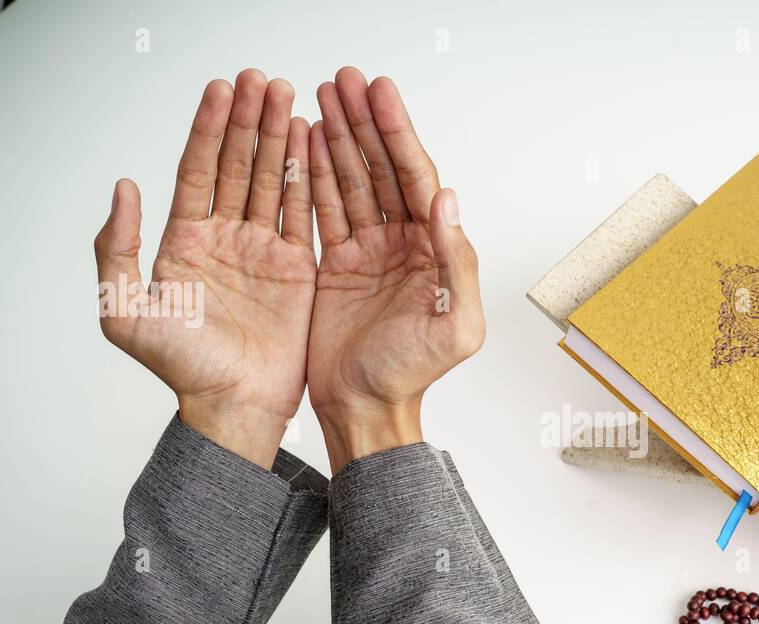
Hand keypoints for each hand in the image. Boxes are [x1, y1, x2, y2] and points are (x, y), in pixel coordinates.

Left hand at [94, 69, 316, 468]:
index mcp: (185, 242)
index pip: (198, 170)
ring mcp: (264, 252)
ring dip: (279, 138)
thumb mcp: (124, 309)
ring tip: (290, 97)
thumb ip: (117, 248)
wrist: (232, 405)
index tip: (222, 91)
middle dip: (249, 121)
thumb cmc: (179, 368)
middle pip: (238, 165)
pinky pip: (304, 214)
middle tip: (262, 80)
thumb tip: (123, 188)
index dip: (209, 129)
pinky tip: (312, 145)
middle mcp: (226, 239)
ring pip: (272, 181)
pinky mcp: (298, 270)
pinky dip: (308, 178)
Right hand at [306, 68, 484, 470]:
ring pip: (352, 180)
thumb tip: (448, 198)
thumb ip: (457, 263)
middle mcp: (403, 244)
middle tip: (344, 79)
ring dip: (337, 137)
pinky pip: (323, 207)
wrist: (366, 409)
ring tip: (320, 93)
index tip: (379, 95)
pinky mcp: (335, 264)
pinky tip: (302, 140)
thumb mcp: (454, 327)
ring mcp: (368, 251)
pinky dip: (312, 173)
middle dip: (365, 122)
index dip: (398, 135)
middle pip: (384, 169)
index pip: (417, 180)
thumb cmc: (412, 376)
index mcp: (435, 253)